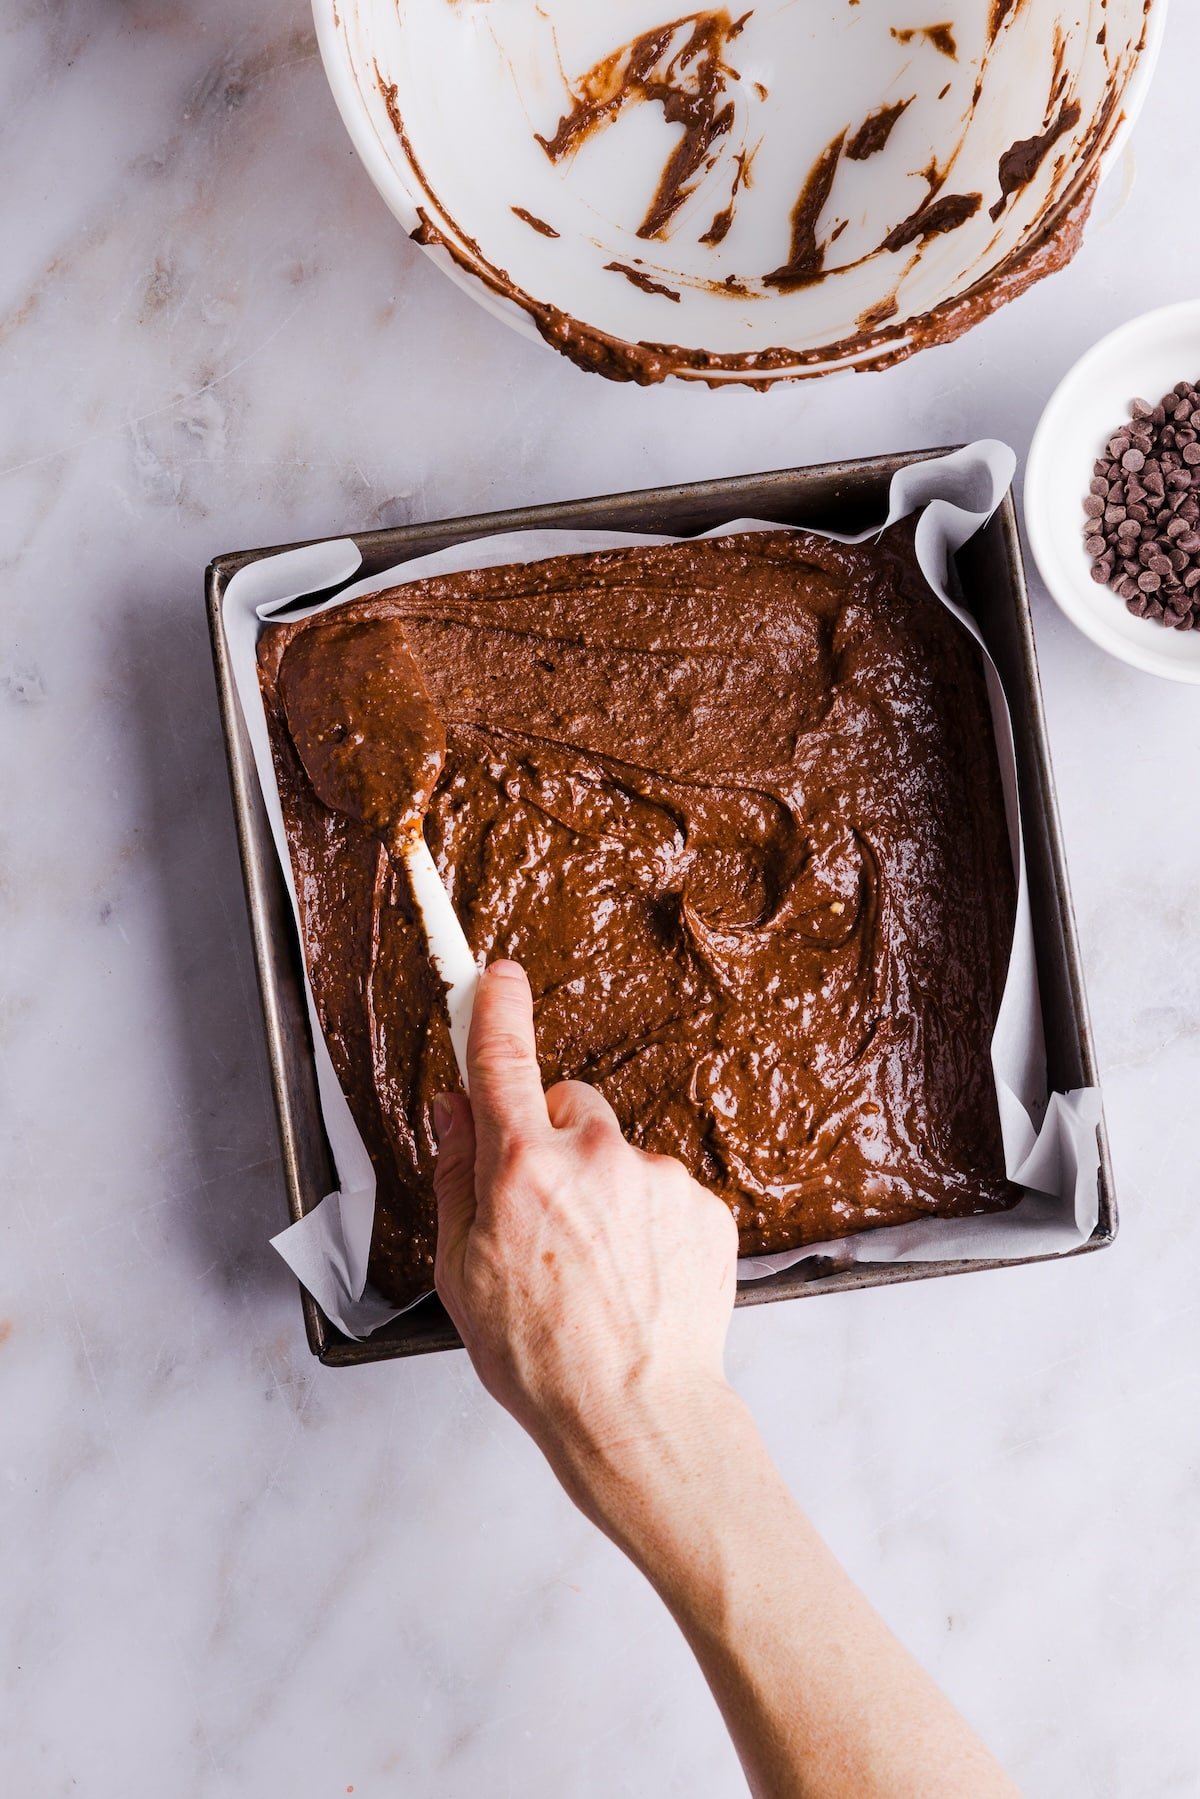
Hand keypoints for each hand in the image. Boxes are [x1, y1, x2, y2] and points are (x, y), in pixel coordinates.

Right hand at [432, 959, 739, 1531]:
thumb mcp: (461, 1270)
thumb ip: (457, 1174)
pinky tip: (636, 1277)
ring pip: (617, 1153)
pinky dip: (647, 1220)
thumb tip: (456, 1109)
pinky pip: (662, 1189)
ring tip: (597, 1268)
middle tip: (543, 1214)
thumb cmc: (539, 1357)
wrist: (638, 1415)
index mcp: (523, 1167)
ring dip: (603, 1188)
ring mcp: (657, 1178)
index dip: (497, 1006)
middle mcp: (595, 1155)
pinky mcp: (705, 1206)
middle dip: (550, 1139)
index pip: (503, 1058)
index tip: (495, 973)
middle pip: (565, 1105)